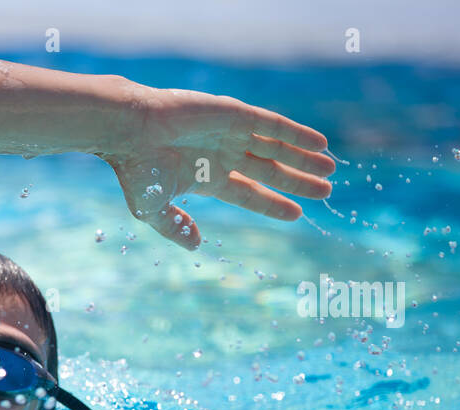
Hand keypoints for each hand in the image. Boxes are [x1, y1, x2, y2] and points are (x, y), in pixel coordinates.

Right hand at [100, 86, 334, 249]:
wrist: (129, 131)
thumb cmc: (137, 170)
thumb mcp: (154, 209)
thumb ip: (176, 228)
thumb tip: (197, 245)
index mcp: (207, 178)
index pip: (248, 193)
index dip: (273, 203)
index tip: (297, 214)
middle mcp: (223, 155)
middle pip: (270, 171)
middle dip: (297, 181)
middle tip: (326, 192)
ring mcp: (230, 133)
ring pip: (276, 148)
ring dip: (304, 158)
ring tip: (330, 169)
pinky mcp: (235, 114)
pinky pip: (274, 125)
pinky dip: (297, 134)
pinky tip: (321, 144)